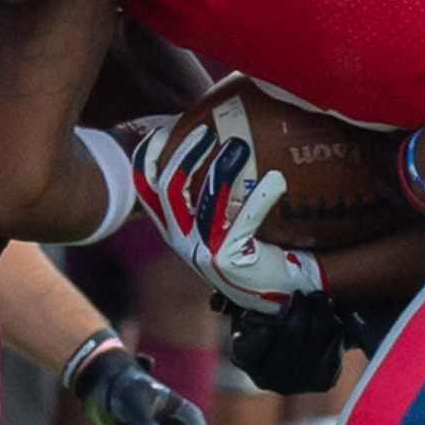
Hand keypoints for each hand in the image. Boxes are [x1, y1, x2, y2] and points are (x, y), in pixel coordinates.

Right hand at [131, 125, 324, 312]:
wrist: (275, 293)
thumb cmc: (254, 250)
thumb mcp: (226, 221)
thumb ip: (219, 192)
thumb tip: (229, 138)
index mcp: (175, 228)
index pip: (146, 189)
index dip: (147, 158)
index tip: (162, 131)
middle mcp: (181, 239)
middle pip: (166, 188)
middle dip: (183, 155)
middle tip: (207, 131)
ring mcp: (201, 250)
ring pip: (203, 200)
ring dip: (220, 169)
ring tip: (239, 145)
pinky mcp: (225, 259)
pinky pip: (242, 220)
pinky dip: (261, 197)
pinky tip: (278, 180)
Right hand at [223, 291, 345, 394]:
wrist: (302, 331)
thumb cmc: (268, 311)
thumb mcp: (245, 300)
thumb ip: (230, 295)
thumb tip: (218, 304)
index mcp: (244, 357)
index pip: (248, 349)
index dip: (260, 332)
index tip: (269, 311)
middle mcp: (267, 378)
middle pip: (290, 337)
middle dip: (300, 310)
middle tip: (303, 293)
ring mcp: (295, 383)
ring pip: (314, 341)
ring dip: (320, 315)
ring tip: (318, 299)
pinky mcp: (322, 382)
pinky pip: (333, 350)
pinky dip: (334, 332)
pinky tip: (329, 320)